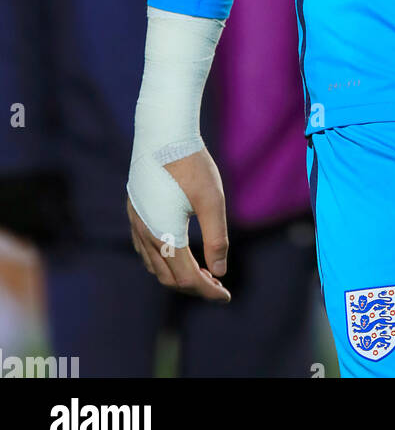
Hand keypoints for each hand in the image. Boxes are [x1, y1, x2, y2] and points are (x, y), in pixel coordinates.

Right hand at [127, 147, 230, 301]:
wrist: (162, 133)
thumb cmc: (192, 164)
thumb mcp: (212, 201)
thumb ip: (216, 238)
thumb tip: (220, 272)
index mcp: (166, 235)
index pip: (187, 278)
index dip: (208, 291)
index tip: (226, 296)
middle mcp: (146, 234)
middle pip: (169, 277)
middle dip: (194, 285)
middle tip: (217, 284)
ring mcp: (136, 223)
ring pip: (154, 265)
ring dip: (177, 275)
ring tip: (202, 271)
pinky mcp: (134, 211)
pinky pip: (144, 249)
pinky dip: (162, 260)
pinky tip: (177, 252)